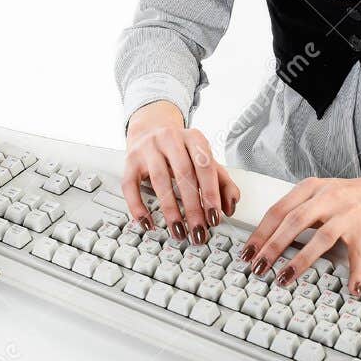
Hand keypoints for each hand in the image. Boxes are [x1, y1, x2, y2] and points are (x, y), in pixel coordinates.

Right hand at [121, 100, 239, 242]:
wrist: (150, 129)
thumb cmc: (182, 152)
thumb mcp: (205, 161)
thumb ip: (223, 182)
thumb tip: (230, 208)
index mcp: (194, 138)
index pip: (205, 166)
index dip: (211, 193)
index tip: (214, 217)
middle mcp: (170, 138)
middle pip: (183, 174)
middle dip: (193, 207)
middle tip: (198, 230)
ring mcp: (148, 148)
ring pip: (159, 180)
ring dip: (170, 210)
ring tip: (178, 231)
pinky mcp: (130, 160)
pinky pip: (130, 185)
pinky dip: (138, 206)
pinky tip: (148, 222)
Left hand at [237, 144, 360, 297]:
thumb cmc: (351, 196)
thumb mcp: (321, 193)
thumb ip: (299, 209)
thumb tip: (268, 238)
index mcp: (312, 189)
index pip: (278, 210)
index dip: (260, 233)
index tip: (246, 253)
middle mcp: (328, 198)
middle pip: (293, 223)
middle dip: (272, 248)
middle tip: (257, 268)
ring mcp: (348, 214)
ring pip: (320, 239)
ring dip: (299, 261)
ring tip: (284, 279)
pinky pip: (358, 255)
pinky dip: (354, 273)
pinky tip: (350, 289)